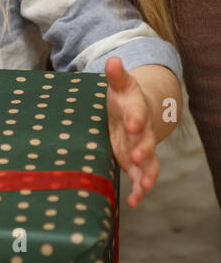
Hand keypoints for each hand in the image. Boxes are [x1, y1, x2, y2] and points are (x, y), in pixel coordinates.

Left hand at [106, 56, 161, 207]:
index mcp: (136, 110)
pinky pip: (141, 177)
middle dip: (143, 149)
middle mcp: (143, 131)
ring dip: (146, 175)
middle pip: (146, 141)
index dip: (136, 118)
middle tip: (136, 156)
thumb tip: (112, 60)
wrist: (136, 111)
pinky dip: (139, 190)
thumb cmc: (123, 97)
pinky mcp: (135, 162)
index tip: (132, 124)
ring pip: (149, 164)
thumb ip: (115, 75)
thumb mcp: (119, 85)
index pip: (138, 113)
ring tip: (144, 187)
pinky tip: (133, 202)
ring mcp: (141, 148)